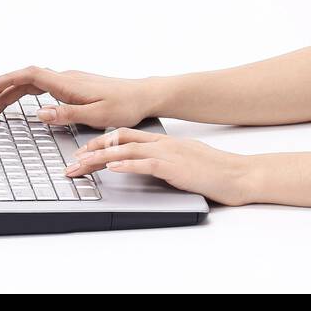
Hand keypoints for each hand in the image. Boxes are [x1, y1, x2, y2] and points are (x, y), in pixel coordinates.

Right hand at [0, 65, 159, 127]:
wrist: (143, 95)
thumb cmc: (125, 105)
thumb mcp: (97, 116)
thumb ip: (66, 114)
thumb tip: (39, 113)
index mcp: (68, 83)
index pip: (28, 76)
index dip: (5, 81)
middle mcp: (66, 78)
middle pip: (25, 80)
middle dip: (1, 92)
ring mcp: (69, 80)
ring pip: (32, 83)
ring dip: (11, 93)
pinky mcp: (73, 85)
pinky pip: (41, 85)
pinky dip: (25, 91)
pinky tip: (21, 99)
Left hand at [67, 127, 255, 206]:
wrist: (237, 174)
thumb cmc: (213, 171)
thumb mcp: (183, 161)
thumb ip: (163, 161)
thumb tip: (145, 167)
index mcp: (163, 141)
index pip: (125, 135)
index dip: (101, 141)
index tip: (83, 150)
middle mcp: (162, 143)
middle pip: (118, 141)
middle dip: (92, 150)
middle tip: (72, 161)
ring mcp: (168, 153)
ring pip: (126, 150)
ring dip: (100, 157)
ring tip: (81, 164)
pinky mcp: (174, 166)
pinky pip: (145, 163)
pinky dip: (126, 164)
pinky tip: (111, 167)